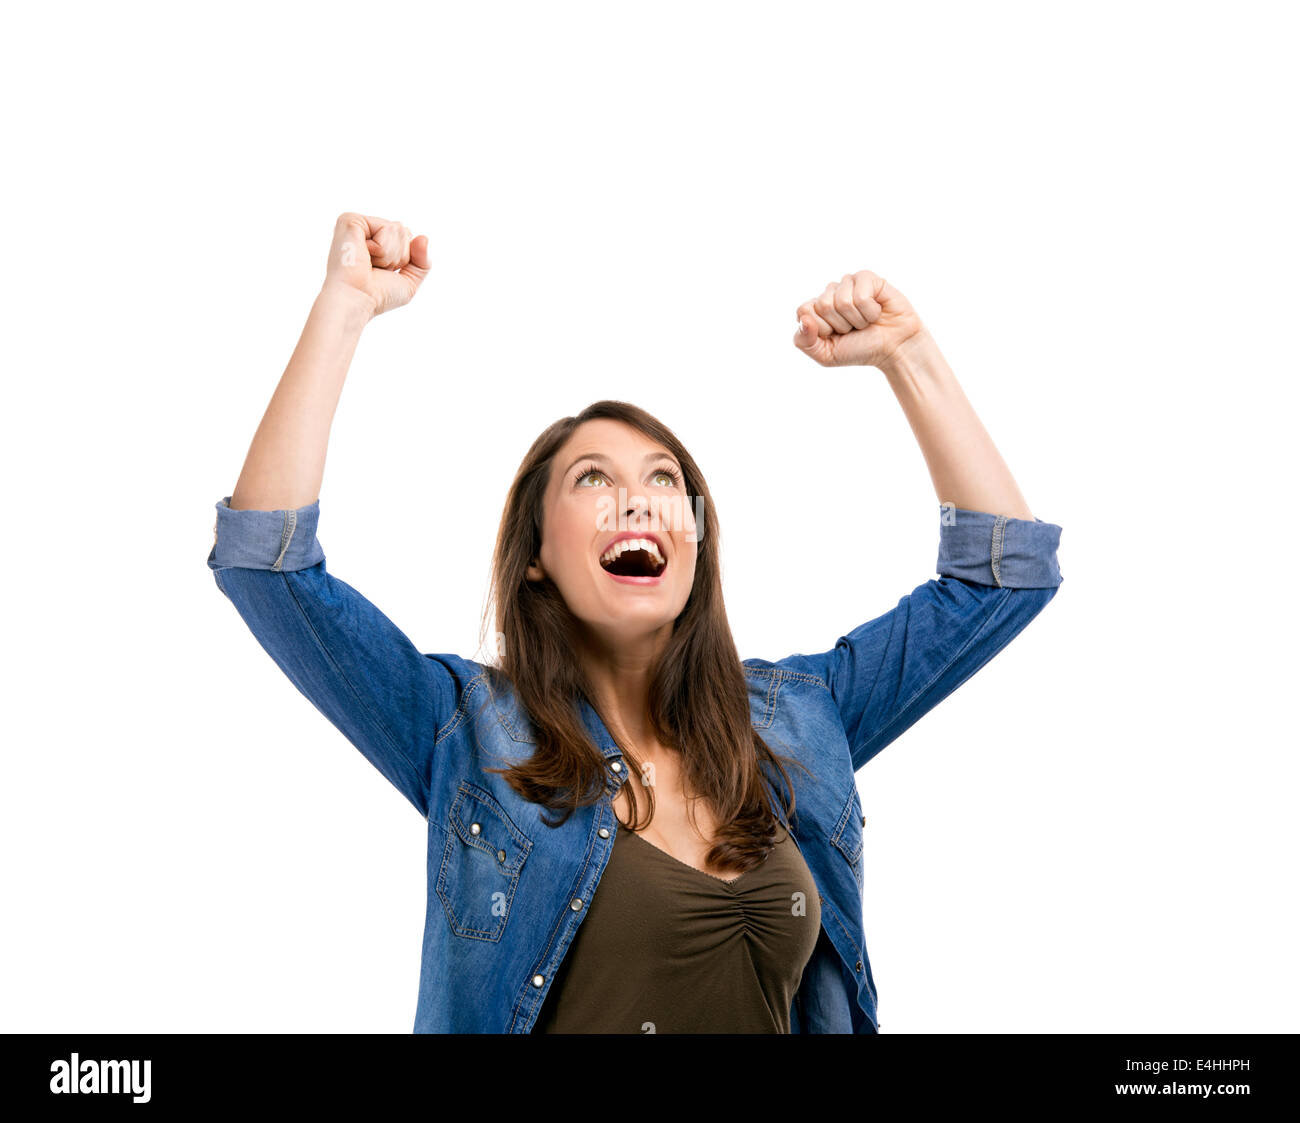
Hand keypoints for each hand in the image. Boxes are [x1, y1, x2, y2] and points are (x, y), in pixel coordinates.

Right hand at [321, 212, 431, 319]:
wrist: (357, 300)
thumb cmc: (377, 296)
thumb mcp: (409, 281)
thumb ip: (423, 261)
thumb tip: (424, 238)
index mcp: (375, 242)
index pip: (407, 238)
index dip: (404, 259)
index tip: (384, 272)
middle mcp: (365, 230)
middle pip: (405, 231)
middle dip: (399, 256)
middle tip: (376, 268)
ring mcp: (357, 224)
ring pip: (398, 229)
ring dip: (389, 255)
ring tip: (369, 264)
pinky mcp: (351, 220)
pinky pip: (387, 227)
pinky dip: (382, 248)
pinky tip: (364, 255)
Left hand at [793, 270, 924, 368]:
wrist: (893, 348)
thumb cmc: (859, 350)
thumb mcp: (826, 355)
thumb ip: (804, 342)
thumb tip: (804, 319)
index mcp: (816, 308)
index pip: (803, 310)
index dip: (821, 328)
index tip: (836, 335)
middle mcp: (830, 292)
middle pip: (822, 305)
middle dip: (840, 325)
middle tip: (854, 328)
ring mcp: (848, 283)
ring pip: (842, 301)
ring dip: (857, 320)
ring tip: (866, 321)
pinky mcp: (867, 278)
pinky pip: (861, 296)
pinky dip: (870, 312)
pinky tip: (877, 312)